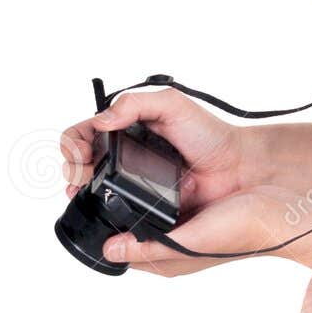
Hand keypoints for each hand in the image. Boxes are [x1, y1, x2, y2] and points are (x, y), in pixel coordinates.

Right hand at [58, 87, 261, 210]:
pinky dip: (104, 208)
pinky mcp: (146, 207)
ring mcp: (135, 182)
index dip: (74, 143)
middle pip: (82, 162)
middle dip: (72, 168)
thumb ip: (135, 103)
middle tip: (79, 175)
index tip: (80, 152)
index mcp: (126, 128)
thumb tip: (101, 121)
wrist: (239, 168)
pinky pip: (118, 210)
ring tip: (81, 192)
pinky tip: (101, 207)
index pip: (85, 133)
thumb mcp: (171, 105)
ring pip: (95, 188)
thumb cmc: (210, 134)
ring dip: (81, 190)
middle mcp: (126, 155)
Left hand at [104, 184, 311, 276]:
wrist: (278, 211)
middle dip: (116, 208)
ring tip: (123, 169)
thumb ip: (149, 247)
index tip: (90, 199)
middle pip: (130, 228)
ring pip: (144, 209)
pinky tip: (153, 168)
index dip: (103, 229)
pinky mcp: (191, 208)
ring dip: (134, 194)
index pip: (120, 249)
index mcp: (165, 261)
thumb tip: (109, 251)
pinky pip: (162, 196)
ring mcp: (180, 227)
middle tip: (103, 179)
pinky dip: (154, 184)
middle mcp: (169, 246)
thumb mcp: (189, 241)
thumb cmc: (241, 232)